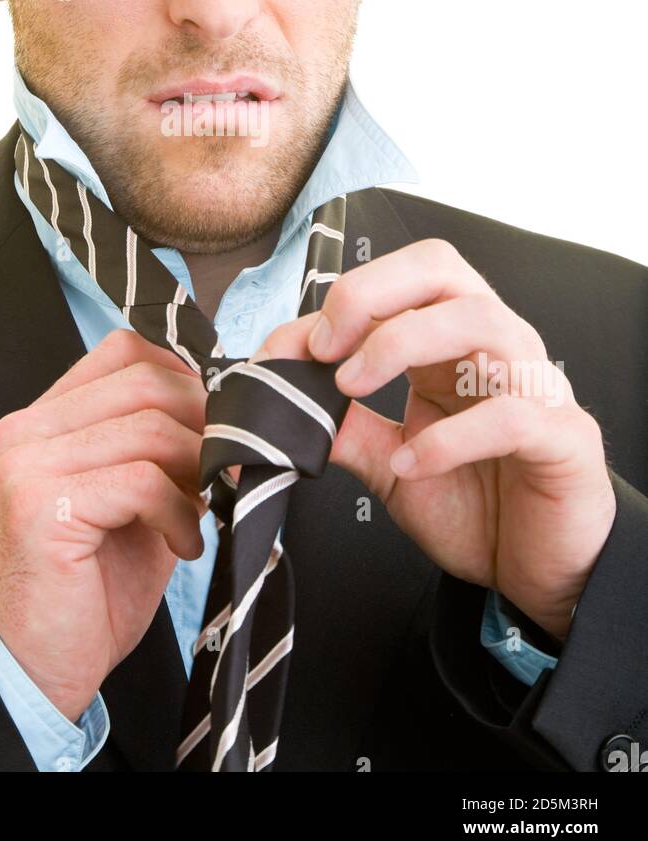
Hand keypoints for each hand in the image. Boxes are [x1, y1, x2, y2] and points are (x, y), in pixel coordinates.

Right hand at [0, 330, 206, 721]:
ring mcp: (29, 464)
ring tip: (204, 511)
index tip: (218, 421)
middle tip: (227, 468)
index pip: (124, 350)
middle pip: (145, 382)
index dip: (185, 375)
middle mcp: (26, 430)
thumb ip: (167, 446)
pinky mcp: (44, 505)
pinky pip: (141, 482)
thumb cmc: (90, 586)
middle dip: (204, 422)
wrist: (35, 667)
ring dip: (197, 470)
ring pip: (149, 429)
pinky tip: (183, 545)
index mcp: (44, 419)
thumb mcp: (137, 499)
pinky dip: (179, 513)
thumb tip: (234, 402)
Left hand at [253, 239, 616, 643]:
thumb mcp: (390, 463)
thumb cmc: (475, 505)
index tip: (294, 348)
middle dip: (371, 293)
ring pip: (478, 320)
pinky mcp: (562, 438)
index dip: (344, 298)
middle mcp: (495, 347)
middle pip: (440, 267)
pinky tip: (412, 466)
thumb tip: (278, 397)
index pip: (402, 277)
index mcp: (451, 342)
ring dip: (402, 342)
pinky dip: (450, 437)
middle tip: (326, 348)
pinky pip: (510, 414)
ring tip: (353, 390)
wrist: (538, 573)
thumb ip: (343, 426)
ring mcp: (534, 386)